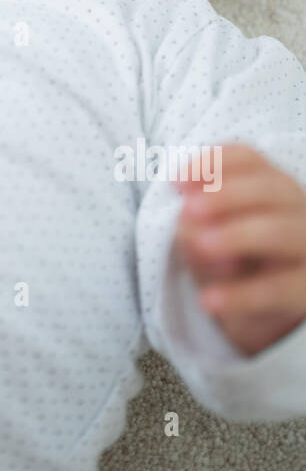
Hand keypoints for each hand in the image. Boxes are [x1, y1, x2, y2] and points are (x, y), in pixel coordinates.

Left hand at [175, 144, 305, 355]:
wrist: (257, 312)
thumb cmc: (229, 259)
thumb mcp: (205, 237)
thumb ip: (194, 225)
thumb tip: (192, 227)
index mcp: (270, 186)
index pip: (248, 159)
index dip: (212, 163)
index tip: (176, 181)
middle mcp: (297, 209)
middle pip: (271, 189)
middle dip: (227, 195)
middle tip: (189, 210)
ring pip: (280, 232)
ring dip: (237, 235)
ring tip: (202, 247)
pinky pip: (279, 289)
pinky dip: (242, 295)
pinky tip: (208, 300)